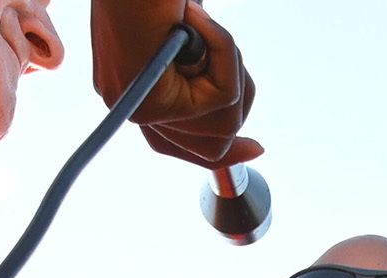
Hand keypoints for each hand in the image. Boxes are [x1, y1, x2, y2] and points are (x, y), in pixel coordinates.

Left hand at [92, 0, 262, 165]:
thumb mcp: (184, 31)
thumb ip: (198, 69)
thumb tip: (231, 110)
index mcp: (131, 90)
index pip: (177, 145)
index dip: (223, 151)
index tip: (257, 149)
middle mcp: (129, 105)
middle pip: (211, 146)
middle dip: (235, 97)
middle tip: (225, 51)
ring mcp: (136, 109)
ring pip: (224, 122)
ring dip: (231, 66)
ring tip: (201, 24)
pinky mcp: (150, 105)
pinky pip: (221, 97)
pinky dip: (223, 49)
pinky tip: (193, 16)